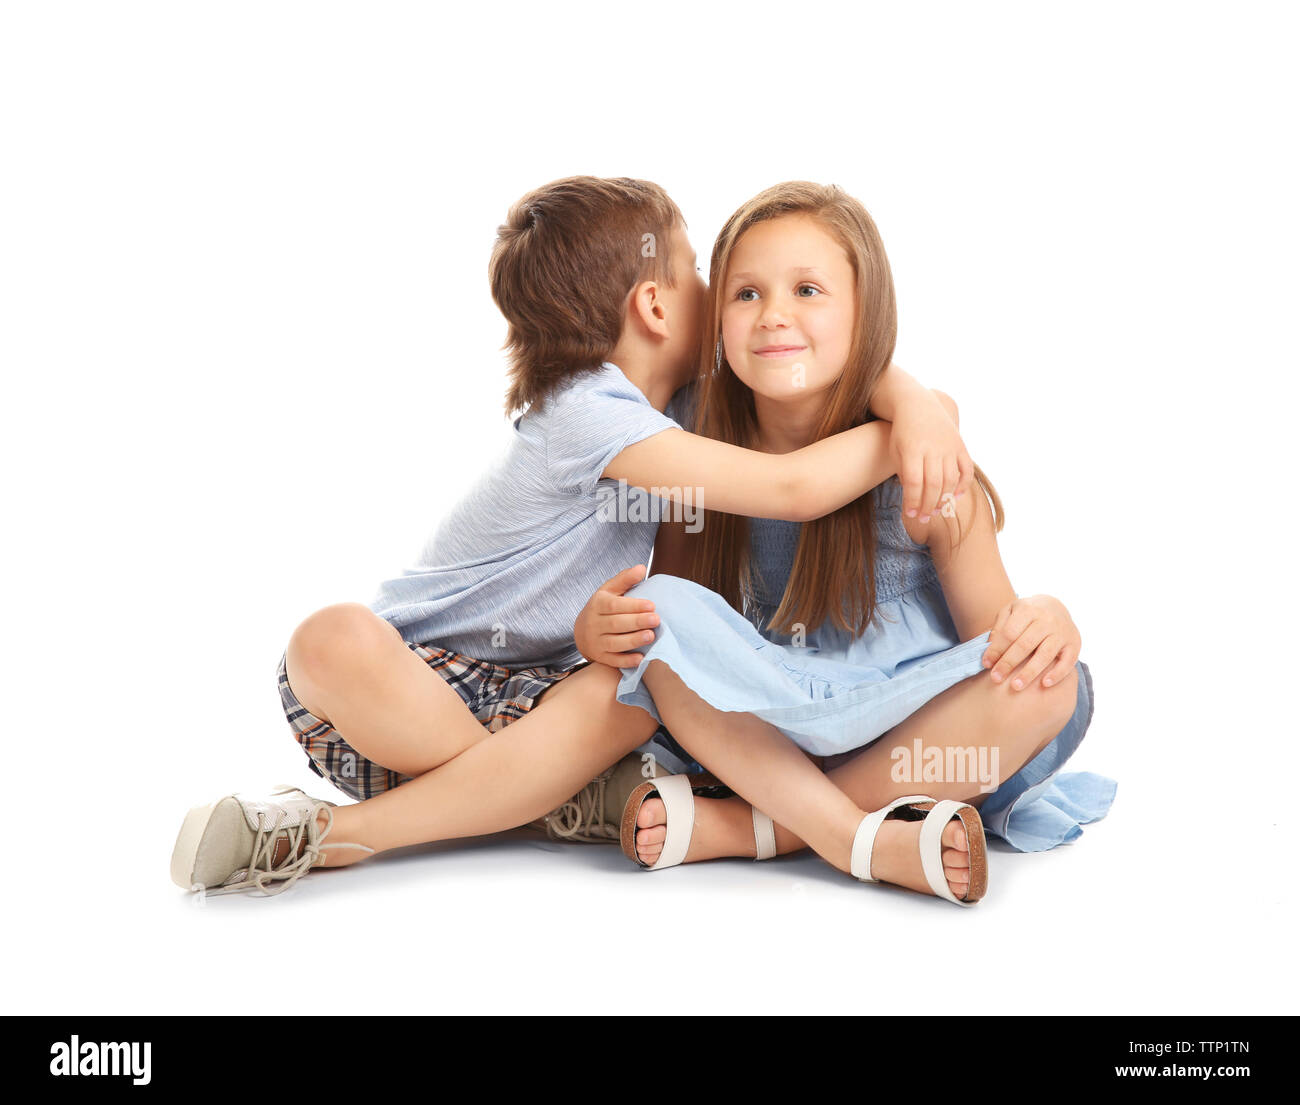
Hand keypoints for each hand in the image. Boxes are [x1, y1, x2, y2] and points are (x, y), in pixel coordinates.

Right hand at [573, 565, 659, 668]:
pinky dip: (626, 661)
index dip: (633, 606)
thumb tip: (642, 568)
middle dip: (637, 622)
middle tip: (656, 620)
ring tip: (651, 636)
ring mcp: (596, 642)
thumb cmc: (603, 608)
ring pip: (614, 643)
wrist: (582, 631)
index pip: (615, 605)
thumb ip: (625, 579)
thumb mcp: (609, 590)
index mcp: (597, 604)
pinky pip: (613, 660)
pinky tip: (640, 658)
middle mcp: (594, 624)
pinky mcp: (600, 657)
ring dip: (633, 641)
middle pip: (616, 624)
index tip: (652, 605)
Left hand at [891, 388, 973, 522]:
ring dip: (944, 499)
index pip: (915, 482)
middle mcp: (933, 448)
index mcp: (912, 449)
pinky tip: (956, 497)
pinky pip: (966, 469)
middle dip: (928, 505)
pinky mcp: (960, 445)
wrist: (917, 405)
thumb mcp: (896, 451)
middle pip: (933, 484)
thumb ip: (904, 473)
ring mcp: (949, 446)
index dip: (913, 501)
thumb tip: (915, 498)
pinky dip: (964, 485)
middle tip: (923, 518)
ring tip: (935, 511)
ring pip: (950, 479)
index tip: (910, 514)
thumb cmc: (902, 433)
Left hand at [982, 594, 1080, 690]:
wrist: (1055, 606)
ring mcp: (1062, 632)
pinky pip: (1067, 661)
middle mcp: (1047, 620)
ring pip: (1045, 655)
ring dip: (1029, 672)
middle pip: (1025, 645)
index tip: (986, 664)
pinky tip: (1045, 684)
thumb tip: (989, 648)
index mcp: (1027, 610)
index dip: (996, 649)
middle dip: (1008, 663)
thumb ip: (999, 627)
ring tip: (1015, 686)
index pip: (1009, 632)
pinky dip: (1057, 674)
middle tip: (995, 678)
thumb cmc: (1025, 614)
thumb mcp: (1010, 612)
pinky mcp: (1075, 644)